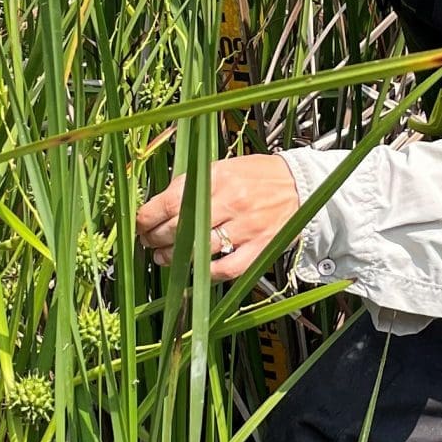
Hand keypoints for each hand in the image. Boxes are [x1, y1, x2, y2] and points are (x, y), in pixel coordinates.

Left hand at [135, 155, 300, 281]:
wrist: (301, 186)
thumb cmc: (258, 176)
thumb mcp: (223, 168)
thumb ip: (193, 185)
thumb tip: (158, 205)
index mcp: (219, 177)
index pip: (172, 200)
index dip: (148, 217)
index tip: (140, 224)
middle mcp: (232, 201)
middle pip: (181, 227)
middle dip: (157, 238)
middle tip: (149, 242)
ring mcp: (247, 227)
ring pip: (200, 250)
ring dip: (175, 257)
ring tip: (164, 257)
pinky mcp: (260, 248)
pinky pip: (226, 268)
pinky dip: (206, 273)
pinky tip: (194, 271)